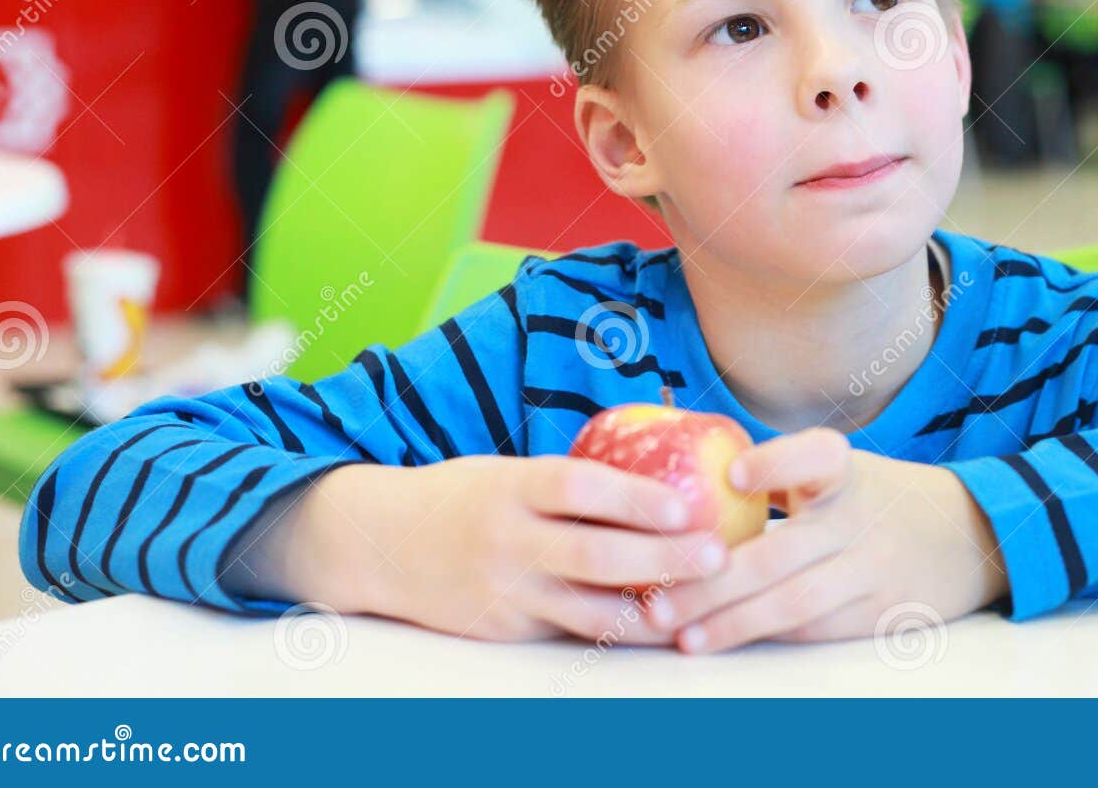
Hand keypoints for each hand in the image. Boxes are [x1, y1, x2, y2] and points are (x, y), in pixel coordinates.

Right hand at [235, 454, 731, 643]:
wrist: (380, 544)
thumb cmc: (462, 498)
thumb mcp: (506, 472)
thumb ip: (566, 480)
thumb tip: (658, 464)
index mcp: (512, 485)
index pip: (579, 486)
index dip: (634, 496)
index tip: (684, 504)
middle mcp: (508, 539)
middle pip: (596, 553)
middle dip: (663, 558)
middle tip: (717, 555)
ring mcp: (505, 590)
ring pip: (590, 609)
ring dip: (652, 610)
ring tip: (702, 604)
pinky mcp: (505, 628)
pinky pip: (572, 632)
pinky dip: (619, 631)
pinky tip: (659, 626)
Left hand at [640, 429, 1007, 652]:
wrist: (968, 537)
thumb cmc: (876, 499)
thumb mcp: (842, 471)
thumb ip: (781, 472)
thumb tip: (682, 475)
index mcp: (847, 473)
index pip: (816, 456)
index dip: (776, 462)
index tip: (733, 473)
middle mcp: (859, 520)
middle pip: (782, 552)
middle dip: (713, 581)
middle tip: (657, 599)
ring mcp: (871, 572)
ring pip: (795, 602)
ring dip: (733, 621)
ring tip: (681, 635)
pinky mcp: (877, 615)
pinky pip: (812, 628)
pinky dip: (762, 635)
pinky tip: (719, 640)